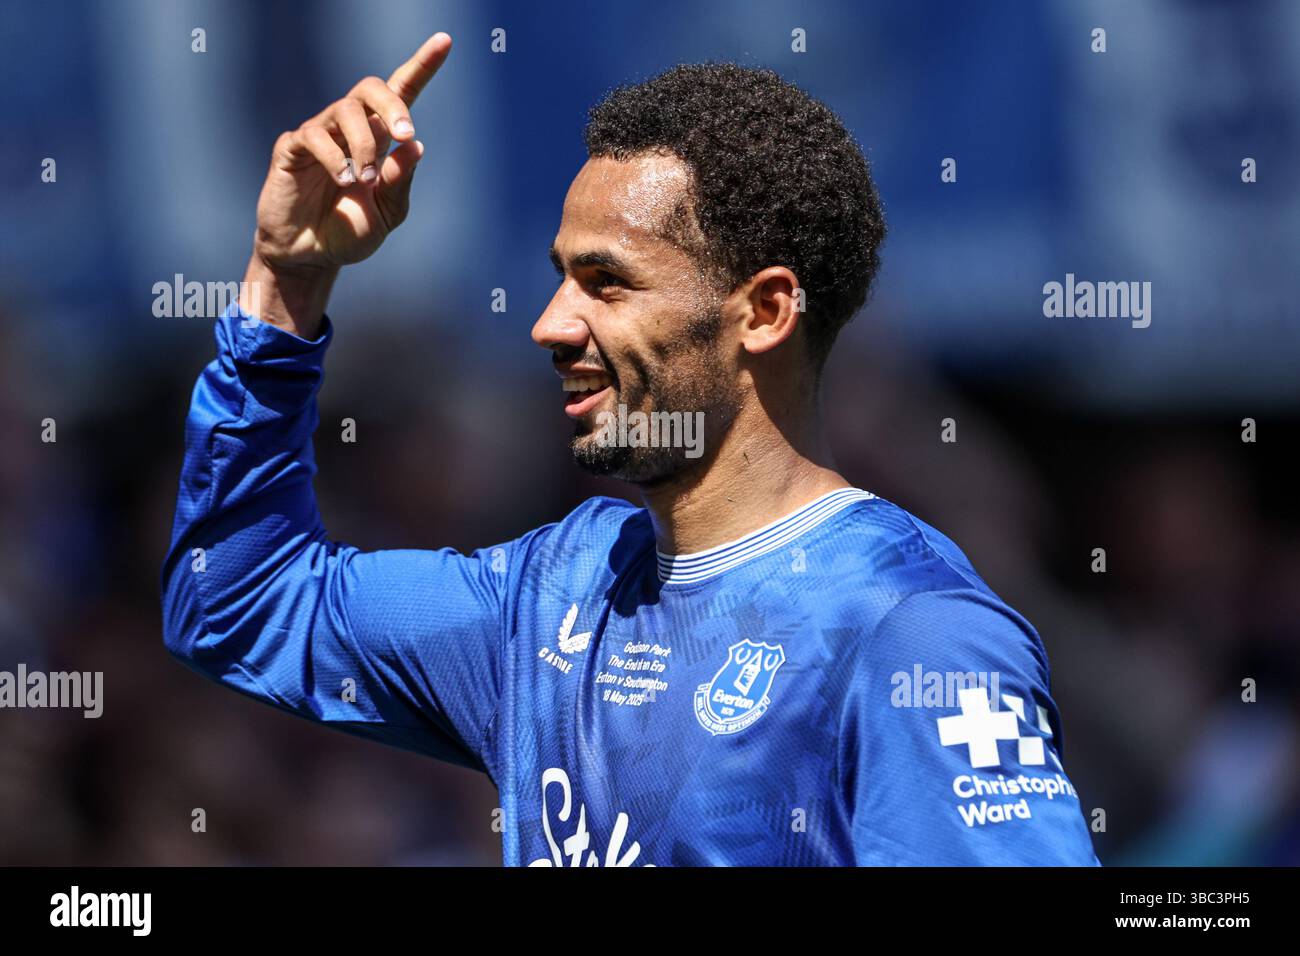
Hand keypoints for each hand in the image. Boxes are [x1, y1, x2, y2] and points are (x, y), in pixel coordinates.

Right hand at [251, 32, 451, 273]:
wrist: (310, 256)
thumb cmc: (350, 231)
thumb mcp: (387, 213)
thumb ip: (401, 182)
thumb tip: (416, 146)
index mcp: (380, 138)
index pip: (401, 92)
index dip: (422, 65)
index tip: (445, 41)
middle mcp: (350, 128)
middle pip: (370, 88)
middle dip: (392, 104)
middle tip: (405, 134)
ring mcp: (320, 134)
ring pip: (345, 110)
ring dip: (363, 144)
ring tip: (364, 179)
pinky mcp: (292, 148)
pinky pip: (314, 135)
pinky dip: (333, 156)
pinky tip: (342, 180)